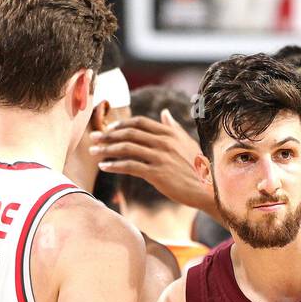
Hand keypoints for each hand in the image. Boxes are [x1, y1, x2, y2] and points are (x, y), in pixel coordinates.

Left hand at [90, 110, 213, 214]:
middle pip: (129, 133)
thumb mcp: (186, 143)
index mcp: (169, 133)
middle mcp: (163, 142)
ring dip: (106, 150)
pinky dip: (114, 165)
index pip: (139, 123)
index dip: (121, 124)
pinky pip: (129, 166)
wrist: (207, 189)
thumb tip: (164, 112)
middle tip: (93, 138)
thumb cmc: (198, 168)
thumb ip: (173, 127)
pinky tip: (104, 167)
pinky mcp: (156, 173)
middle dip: (108, 135)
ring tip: (93, 153)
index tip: (109, 128)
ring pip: (126, 148)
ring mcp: (159, 157)